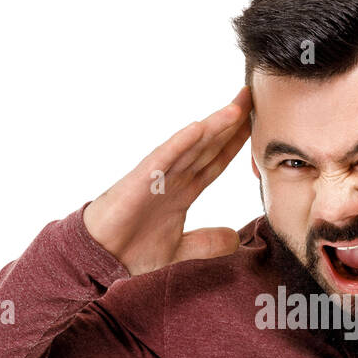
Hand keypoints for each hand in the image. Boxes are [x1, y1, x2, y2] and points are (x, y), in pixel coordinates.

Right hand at [83, 86, 251, 274]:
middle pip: (207, 145)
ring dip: (212, 127)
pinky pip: (162, 159)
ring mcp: (156, 177)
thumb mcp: (180, 250)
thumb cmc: (131, 250)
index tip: (257, 124)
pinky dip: (179, 143)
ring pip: (190, 146)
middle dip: (230, 123)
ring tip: (236, 108)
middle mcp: (172, 178)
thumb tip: (235, 239)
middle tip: (252, 97)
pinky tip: (198, 128)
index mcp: (182, 191)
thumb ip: (207, 243)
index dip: (236, 143)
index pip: (215, 161)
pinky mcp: (139, 182)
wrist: (100, 260)